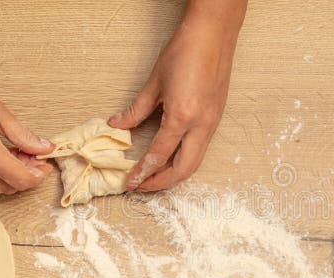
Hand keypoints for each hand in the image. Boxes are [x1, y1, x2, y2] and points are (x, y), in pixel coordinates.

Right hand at [0, 56, 53, 193]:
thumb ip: (23, 134)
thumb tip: (43, 147)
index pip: (19, 178)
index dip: (38, 175)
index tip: (47, 162)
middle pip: (7, 187)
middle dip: (27, 177)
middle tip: (37, 158)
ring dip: (11, 175)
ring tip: (21, 152)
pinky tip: (5, 151)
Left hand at [108, 0, 246, 191]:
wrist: (213, 34)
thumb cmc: (185, 51)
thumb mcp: (155, 82)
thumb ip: (136, 109)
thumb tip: (117, 125)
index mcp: (183, 117)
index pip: (160, 155)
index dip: (142, 172)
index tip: (130, 182)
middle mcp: (201, 125)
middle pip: (183, 169)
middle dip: (161, 182)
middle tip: (141, 186)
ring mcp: (212, 123)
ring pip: (195, 162)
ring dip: (174, 174)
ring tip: (154, 176)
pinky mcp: (216, 118)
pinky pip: (201, 148)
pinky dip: (184, 159)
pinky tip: (171, 157)